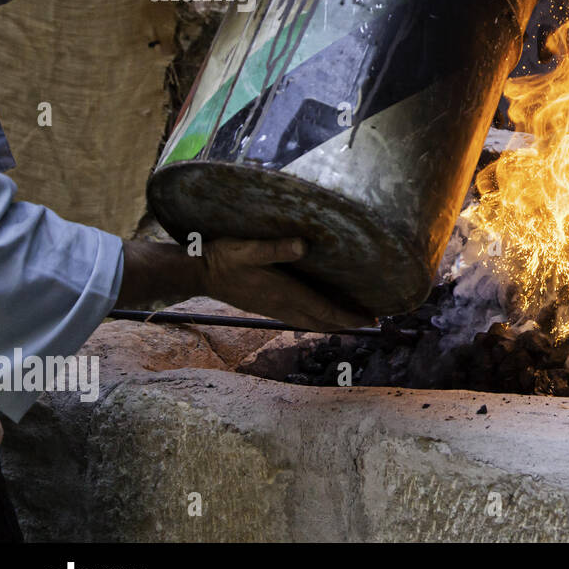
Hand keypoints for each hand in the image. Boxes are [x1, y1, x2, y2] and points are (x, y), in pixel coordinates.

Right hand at [200, 238, 367, 331]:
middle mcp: (282, 306)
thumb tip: (303, 245)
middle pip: (321, 321)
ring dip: (331, 322)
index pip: (324, 310)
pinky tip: (318, 312)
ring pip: (309, 322)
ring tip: (350, 319)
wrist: (199, 272)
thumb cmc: (225, 257)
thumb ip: (276, 248)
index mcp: (285, 293)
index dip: (349, 316)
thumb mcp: (250, 248)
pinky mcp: (265, 306)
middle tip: (369, 321)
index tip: (370, 320)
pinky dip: (315, 318)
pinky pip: (298, 318)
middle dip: (346, 323)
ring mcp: (273, 308)